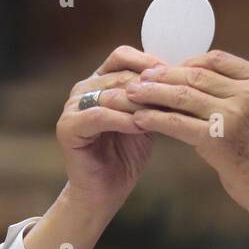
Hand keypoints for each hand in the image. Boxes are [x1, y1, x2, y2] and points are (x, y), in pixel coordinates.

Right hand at [57, 45, 166, 210]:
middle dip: (150, 86)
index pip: (123, 56)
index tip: (178, 76)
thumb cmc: (125, 157)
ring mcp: (72, 107)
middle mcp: (83, 89)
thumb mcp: (144, 121)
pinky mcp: (68, 127)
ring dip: (139, 103)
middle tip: (176, 96)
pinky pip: (99, 116)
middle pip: (120, 75)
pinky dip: (123, 120)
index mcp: (99, 82)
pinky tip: (142, 126)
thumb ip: (152, 99)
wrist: (105, 192)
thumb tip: (181, 76)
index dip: (150, 63)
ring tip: (163, 111)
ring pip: (111, 94)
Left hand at [127, 50, 248, 248]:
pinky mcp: (218, 138)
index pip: (215, 59)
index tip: (163, 70)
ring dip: (152, 94)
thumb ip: (232, 93)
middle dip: (162, 75)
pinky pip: (177, 122)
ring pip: (183, 95)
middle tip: (137, 79)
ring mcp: (235, 114)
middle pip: (195, 74)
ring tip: (129, 95)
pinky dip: (155, 119)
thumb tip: (188, 78)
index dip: (185, 62)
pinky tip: (138, 120)